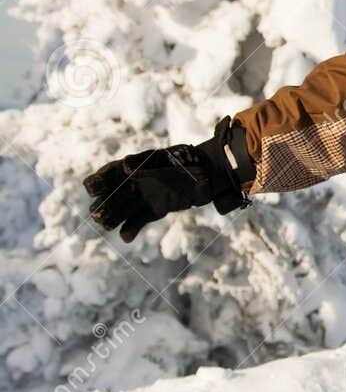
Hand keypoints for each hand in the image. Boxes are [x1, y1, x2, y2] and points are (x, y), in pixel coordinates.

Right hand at [84, 118, 250, 242]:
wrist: (206, 173)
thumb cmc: (184, 159)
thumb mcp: (165, 155)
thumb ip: (144, 161)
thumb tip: (124, 167)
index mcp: (130, 166)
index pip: (108, 174)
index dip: (98, 181)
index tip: (92, 188)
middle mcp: (132, 184)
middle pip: (110, 196)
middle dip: (103, 204)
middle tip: (98, 213)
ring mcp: (141, 199)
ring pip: (121, 211)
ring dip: (112, 218)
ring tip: (106, 225)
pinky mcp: (153, 212)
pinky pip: (138, 221)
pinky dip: (131, 229)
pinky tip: (126, 236)